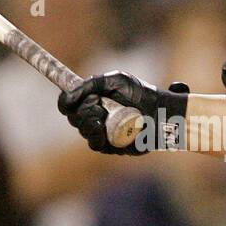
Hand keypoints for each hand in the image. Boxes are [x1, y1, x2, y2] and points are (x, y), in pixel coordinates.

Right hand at [57, 71, 188, 154]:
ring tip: (102, 114)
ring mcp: (102, 133)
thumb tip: (67, 96)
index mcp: (93, 100)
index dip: (64, 102)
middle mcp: (95, 117)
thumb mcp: (115, 80)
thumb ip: (89, 84)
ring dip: (88, 120)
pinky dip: (95, 134)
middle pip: (73, 117)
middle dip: (82, 109)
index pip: (68, 104)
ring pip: (82, 130)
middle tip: (97, 103)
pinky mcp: (110, 146)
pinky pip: (94, 143)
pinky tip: (102, 126)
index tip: (67, 101)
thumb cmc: (141, 94)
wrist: (160, 111)